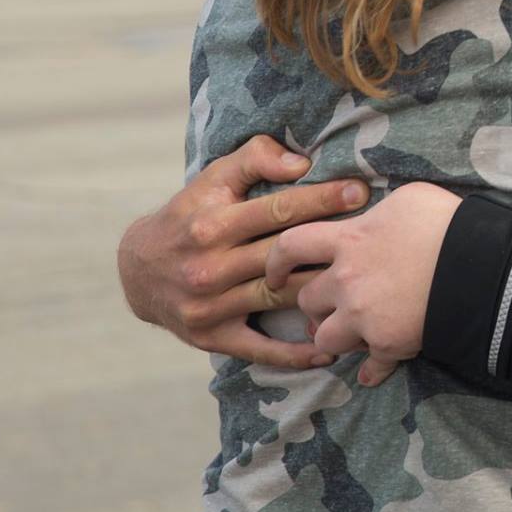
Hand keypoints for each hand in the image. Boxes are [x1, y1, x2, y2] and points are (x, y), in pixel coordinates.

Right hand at [118, 134, 369, 367]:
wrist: (137, 270)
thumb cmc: (190, 214)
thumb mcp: (213, 178)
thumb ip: (254, 158)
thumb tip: (300, 163)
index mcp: (212, 224)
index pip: (276, 210)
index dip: (321, 200)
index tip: (360, 191)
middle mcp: (209, 267)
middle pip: (283, 255)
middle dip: (330, 244)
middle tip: (375, 238)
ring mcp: (210, 306)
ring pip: (278, 299)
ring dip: (322, 295)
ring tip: (366, 289)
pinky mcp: (211, 336)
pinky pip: (260, 348)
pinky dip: (296, 353)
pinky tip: (330, 349)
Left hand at [267, 182, 461, 385]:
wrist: (481, 265)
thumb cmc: (448, 224)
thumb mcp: (410, 198)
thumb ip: (378, 209)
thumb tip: (371, 211)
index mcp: (349, 241)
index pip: (291, 247)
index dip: (277, 261)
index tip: (276, 273)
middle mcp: (347, 282)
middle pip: (307, 299)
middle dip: (315, 303)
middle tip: (331, 305)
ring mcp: (364, 317)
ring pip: (326, 338)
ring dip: (335, 337)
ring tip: (352, 335)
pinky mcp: (387, 344)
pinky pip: (370, 365)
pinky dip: (372, 371)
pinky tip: (373, 374)